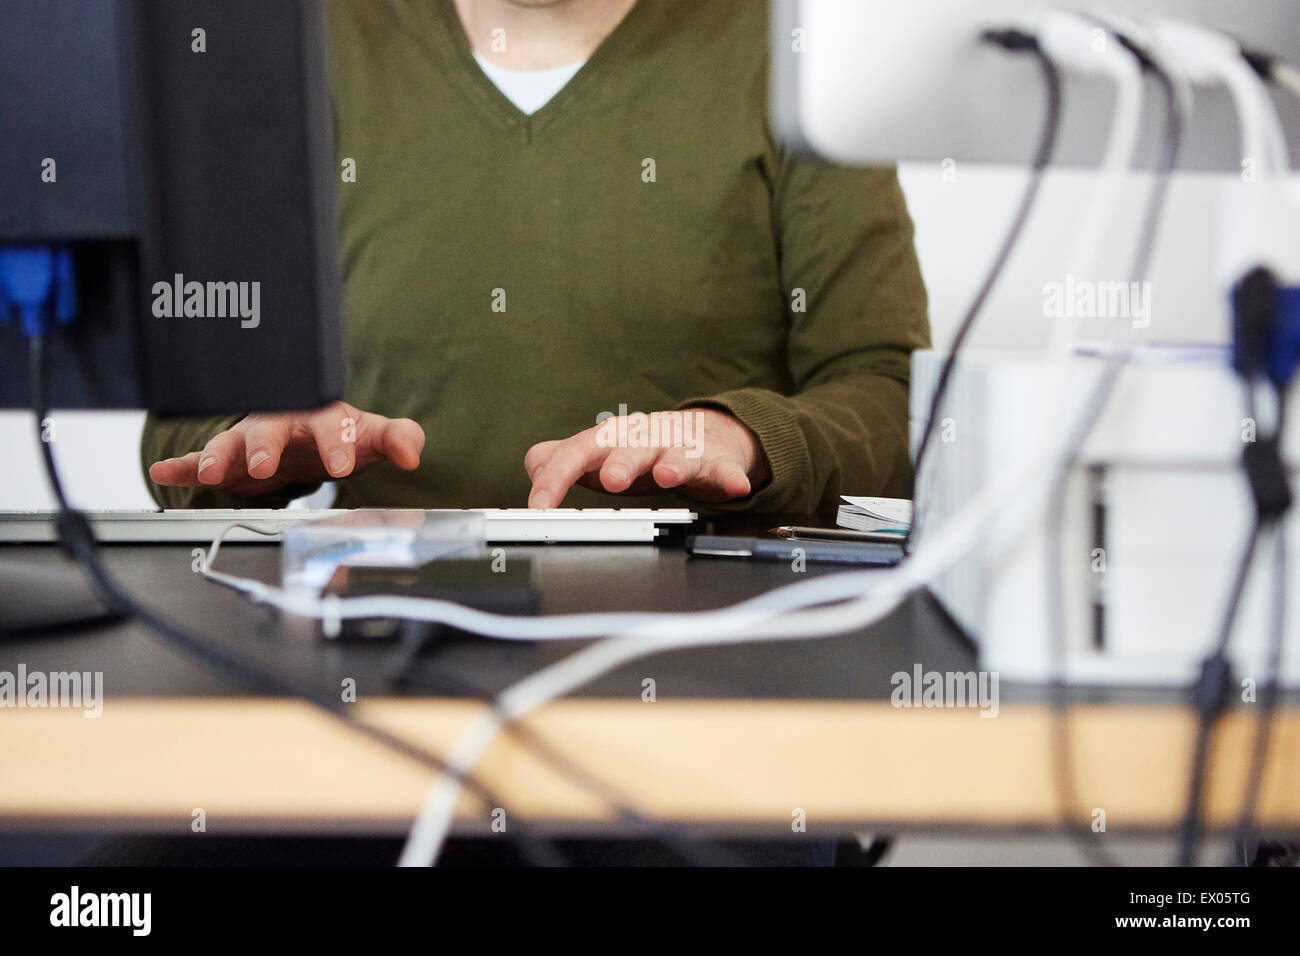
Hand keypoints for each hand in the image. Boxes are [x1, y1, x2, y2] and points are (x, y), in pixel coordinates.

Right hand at [148, 401, 424, 496]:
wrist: (309, 434)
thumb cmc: (342, 433)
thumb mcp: (373, 435)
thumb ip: (400, 438)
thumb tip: (412, 453)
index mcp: (321, 414)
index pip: (331, 424)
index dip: (337, 443)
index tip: (342, 466)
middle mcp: (281, 421)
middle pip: (270, 428)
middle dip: (265, 445)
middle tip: (263, 467)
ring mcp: (250, 437)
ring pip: (230, 442)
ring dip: (217, 456)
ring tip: (208, 473)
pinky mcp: (229, 457)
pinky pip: (200, 459)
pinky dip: (182, 466)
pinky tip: (163, 471)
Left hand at [524, 408, 769, 507]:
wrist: (703, 434)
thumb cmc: (643, 451)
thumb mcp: (599, 455)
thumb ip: (562, 460)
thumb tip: (534, 464)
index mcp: (609, 440)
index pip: (575, 453)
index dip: (555, 479)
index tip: (539, 507)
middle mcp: (643, 440)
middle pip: (627, 448)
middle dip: (619, 463)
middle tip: (610, 481)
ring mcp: (681, 449)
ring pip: (676, 456)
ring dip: (672, 466)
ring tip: (668, 478)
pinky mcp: (715, 461)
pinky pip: (724, 470)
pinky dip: (730, 478)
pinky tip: (736, 487)